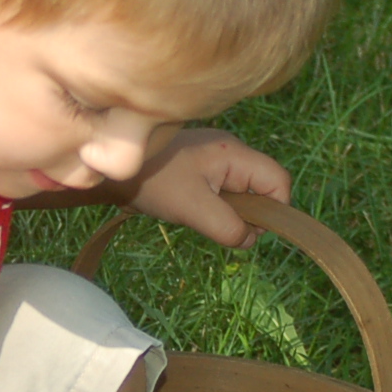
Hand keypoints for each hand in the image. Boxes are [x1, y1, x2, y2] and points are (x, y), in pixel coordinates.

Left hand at [119, 129, 290, 247]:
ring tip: (202, 216)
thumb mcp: (193, 208)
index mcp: (234, 153)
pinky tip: (192, 209)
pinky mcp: (201, 169)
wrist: (113, 170)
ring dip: (230, 212)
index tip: (249, 230)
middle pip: (262, 187)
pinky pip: (223, 192)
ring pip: (242, 193)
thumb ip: (227, 226)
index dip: (274, 210)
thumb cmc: (153, 182)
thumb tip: (249, 239)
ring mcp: (216, 159)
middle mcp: (231, 151)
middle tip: (220, 226)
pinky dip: (215, 207)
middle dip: (249, 214)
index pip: (278, 181)